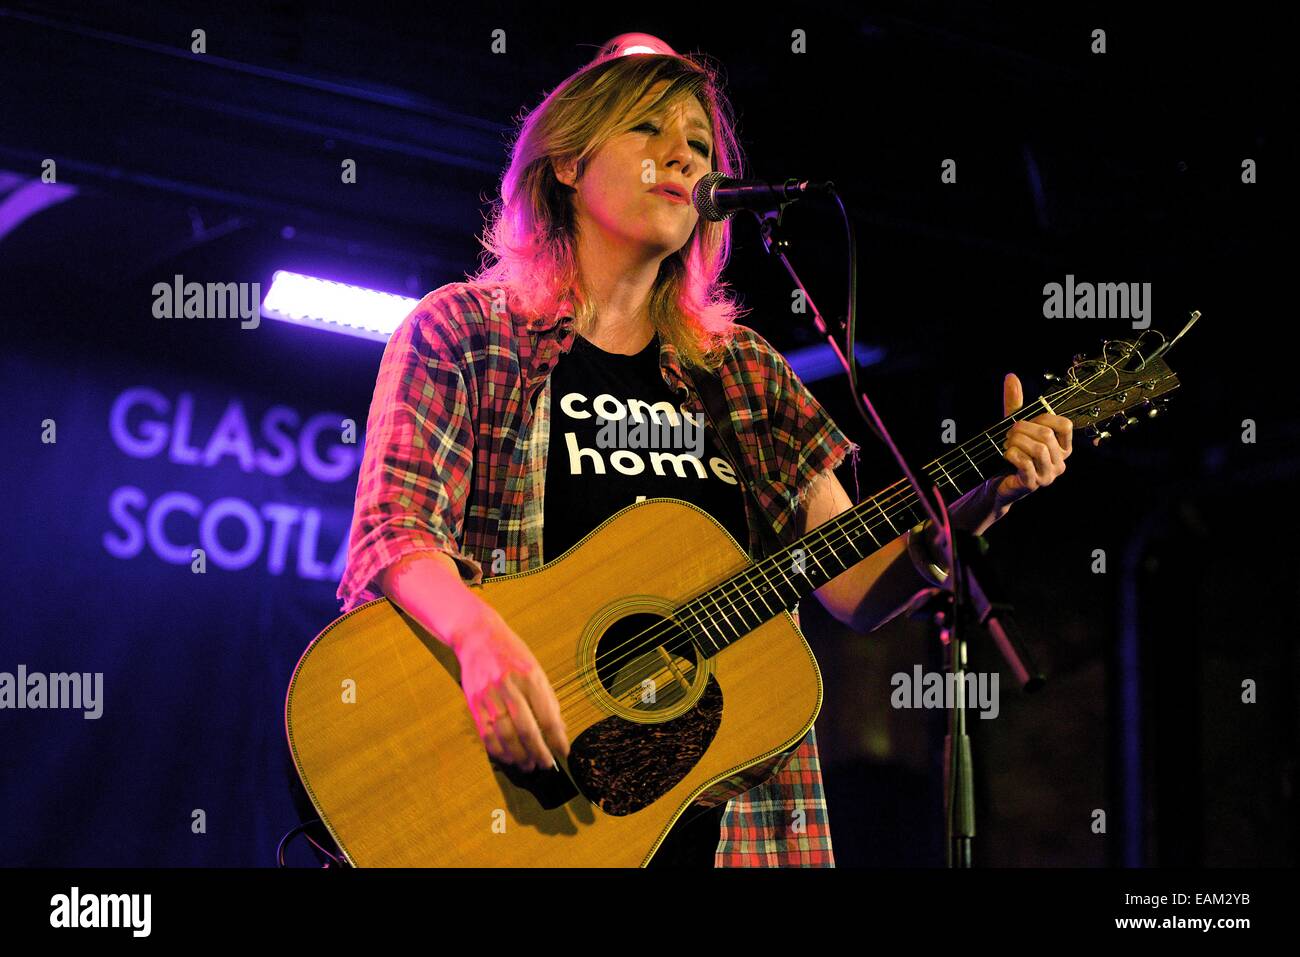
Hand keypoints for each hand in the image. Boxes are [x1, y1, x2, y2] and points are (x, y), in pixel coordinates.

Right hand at [455, 604, 569, 772]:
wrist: (477, 636)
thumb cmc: (511, 653)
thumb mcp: (535, 668)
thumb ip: (548, 698)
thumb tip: (559, 729)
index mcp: (529, 677)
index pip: (547, 715)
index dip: (556, 738)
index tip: (564, 752)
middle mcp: (508, 687)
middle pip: (525, 728)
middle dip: (538, 752)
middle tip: (545, 765)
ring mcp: (488, 696)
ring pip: (504, 735)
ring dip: (518, 755)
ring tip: (528, 765)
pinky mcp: (473, 703)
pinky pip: (486, 733)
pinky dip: (497, 750)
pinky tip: (508, 757)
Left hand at [994, 372, 1071, 511]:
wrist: (997, 482)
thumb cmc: (1011, 452)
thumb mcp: (1015, 426)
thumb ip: (1016, 403)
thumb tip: (1011, 377)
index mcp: (1062, 448)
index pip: (1065, 425)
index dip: (1043, 419)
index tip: (1026, 422)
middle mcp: (1060, 463)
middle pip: (1047, 435)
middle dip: (1022, 429)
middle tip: (1008, 433)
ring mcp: (1048, 476)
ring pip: (1038, 449)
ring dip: (1016, 442)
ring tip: (1006, 444)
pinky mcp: (1033, 484)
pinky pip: (1024, 463)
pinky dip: (1011, 454)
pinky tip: (1005, 454)